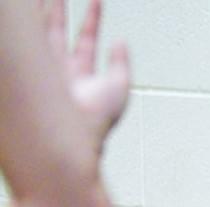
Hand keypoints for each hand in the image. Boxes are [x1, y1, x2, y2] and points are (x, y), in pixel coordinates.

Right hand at [42, 0, 129, 154]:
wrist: (71, 133)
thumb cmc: (95, 121)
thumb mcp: (118, 88)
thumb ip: (120, 64)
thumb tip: (121, 42)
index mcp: (81, 72)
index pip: (86, 38)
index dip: (92, 18)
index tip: (97, 1)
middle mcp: (60, 67)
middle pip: (58, 29)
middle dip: (58, 7)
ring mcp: (44, 65)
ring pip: (43, 29)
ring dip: (45, 9)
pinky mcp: (32, 66)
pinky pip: (31, 37)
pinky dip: (31, 23)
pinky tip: (30, 8)